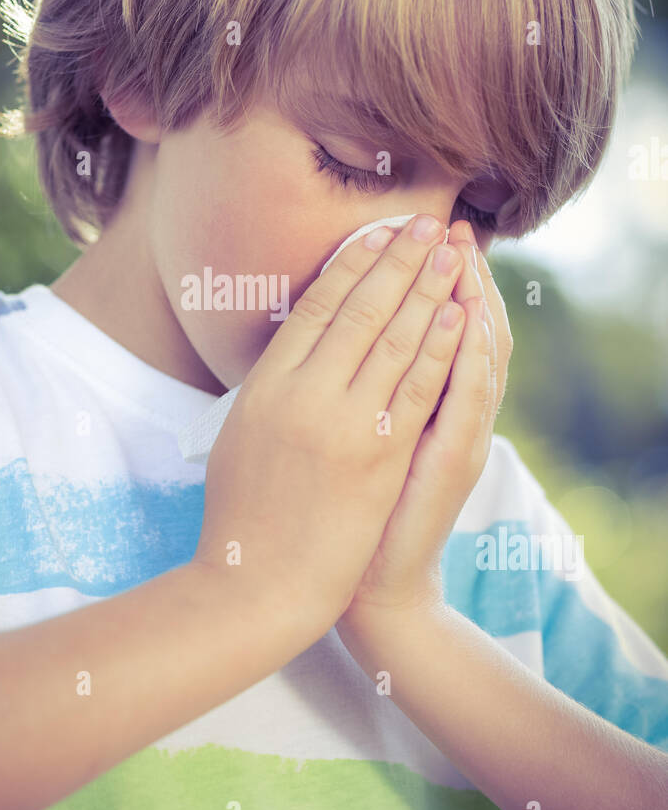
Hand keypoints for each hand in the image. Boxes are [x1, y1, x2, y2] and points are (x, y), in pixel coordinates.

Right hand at [194, 214, 470, 623]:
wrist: (260, 583)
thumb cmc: (243, 511)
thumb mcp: (240, 434)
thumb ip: (273, 386)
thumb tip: (300, 339)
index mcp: (264, 385)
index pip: (316, 306)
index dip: (352, 264)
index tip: (377, 233)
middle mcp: (303, 394)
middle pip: (361, 308)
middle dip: (399, 260)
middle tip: (427, 224)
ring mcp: (344, 423)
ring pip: (396, 338)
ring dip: (428, 289)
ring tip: (452, 253)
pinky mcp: (380, 455)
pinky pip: (417, 387)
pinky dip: (440, 345)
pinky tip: (457, 314)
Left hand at [336, 219, 512, 623]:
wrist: (375, 587)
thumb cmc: (352, 515)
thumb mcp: (360, 442)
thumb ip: (363, 389)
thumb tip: (330, 336)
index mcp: (425, 404)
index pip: (439, 325)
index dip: (433, 278)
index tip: (416, 229)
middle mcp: (451, 414)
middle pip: (465, 326)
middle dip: (452, 272)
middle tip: (446, 222)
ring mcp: (458, 436)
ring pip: (478, 352)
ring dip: (470, 297)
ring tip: (460, 250)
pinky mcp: (452, 463)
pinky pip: (469, 398)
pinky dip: (469, 356)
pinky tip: (467, 319)